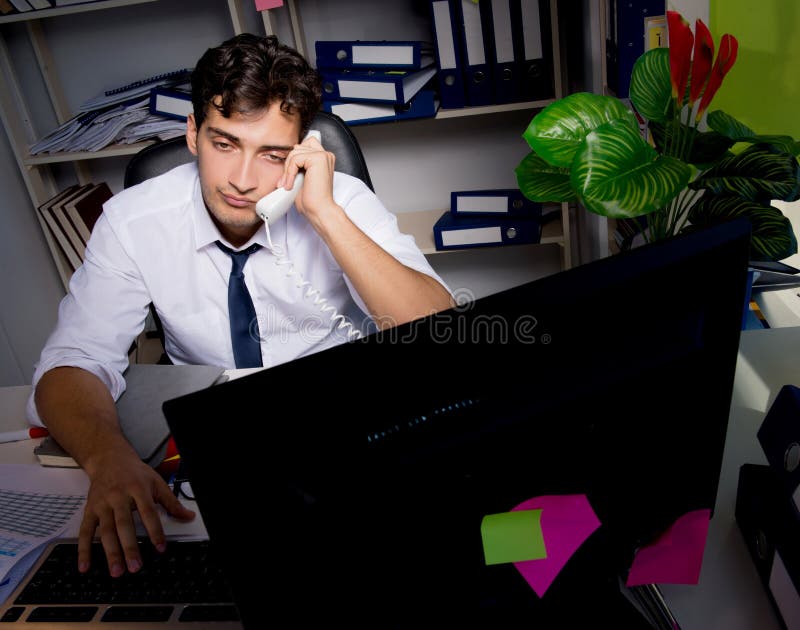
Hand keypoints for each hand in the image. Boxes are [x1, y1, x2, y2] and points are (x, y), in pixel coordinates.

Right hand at [78, 450, 194, 575]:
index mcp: (138, 489)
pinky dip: (83, 550)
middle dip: (129, 547)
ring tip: (117, 571)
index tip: (160, 547)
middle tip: (135, 566)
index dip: (155, 531)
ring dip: (110, 553)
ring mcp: (102, 504)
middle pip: (124, 524)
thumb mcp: (157, 482)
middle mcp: (118, 497)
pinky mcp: (90, 510)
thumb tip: (187, 516)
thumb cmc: (135, 472)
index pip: (148, 512)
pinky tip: (85, 566)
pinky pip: (85, 532)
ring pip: (105, 531)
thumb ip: (171, 502)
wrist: (109, 459)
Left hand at [276, 134, 338, 222]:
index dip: (294, 158)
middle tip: (285, 182)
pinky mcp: (318, 159)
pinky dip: (289, 173)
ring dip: (287, 170)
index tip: (289, 176)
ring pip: (295, 153)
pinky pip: (295, 159)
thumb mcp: (302, 177)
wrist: (319, 211)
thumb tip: (289, 153)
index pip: (304, 145)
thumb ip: (299, 163)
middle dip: (289, 164)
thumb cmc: (311, 199)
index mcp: (324, 158)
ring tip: (288, 184)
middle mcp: (326, 155)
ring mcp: (323, 156)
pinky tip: (291, 185)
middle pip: (298, 147)